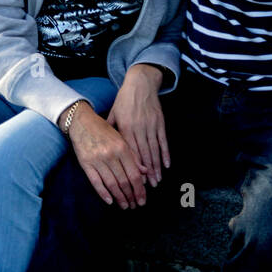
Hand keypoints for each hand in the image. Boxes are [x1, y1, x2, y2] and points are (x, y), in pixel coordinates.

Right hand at [66, 103, 147, 208]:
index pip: (134, 174)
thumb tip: (144, 172)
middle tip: (134, 206)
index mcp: (122, 148)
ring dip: (119, 197)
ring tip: (125, 206)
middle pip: (124, 181)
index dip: (140, 189)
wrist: (82, 122)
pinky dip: (103, 193)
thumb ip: (133, 155)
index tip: (143, 199)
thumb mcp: (121, 139)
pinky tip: (109, 201)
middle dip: (131, 196)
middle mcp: (111, 155)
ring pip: (111, 184)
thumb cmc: (104, 130)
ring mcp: (97, 160)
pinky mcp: (85, 163)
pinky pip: (95, 182)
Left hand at [107, 64, 167, 185]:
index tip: (135, 181)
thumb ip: (110, 130)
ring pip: (154, 150)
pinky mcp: (160, 122)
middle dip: (146, 173)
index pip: (130, 151)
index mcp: (125, 127)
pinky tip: (166, 165)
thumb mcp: (113, 114)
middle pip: (143, 155)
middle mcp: (139, 128)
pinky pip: (163, 141)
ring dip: (156, 167)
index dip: (133, 167)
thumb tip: (104, 146)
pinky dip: (165, 154)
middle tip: (148, 188)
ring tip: (157, 180)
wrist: (141, 83)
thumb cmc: (124, 99)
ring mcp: (150, 126)